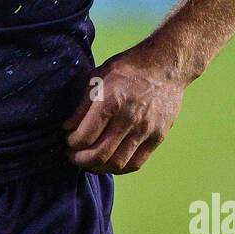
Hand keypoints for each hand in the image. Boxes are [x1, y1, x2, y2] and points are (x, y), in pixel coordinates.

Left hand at [62, 43, 187, 174]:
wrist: (166, 65)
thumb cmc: (128, 69)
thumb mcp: (98, 77)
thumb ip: (82, 105)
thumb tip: (68, 128)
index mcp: (110, 101)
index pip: (84, 136)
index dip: (71, 143)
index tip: (68, 140)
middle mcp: (128, 118)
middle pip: (99, 155)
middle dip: (80, 159)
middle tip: (73, 156)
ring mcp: (145, 129)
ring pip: (117, 163)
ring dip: (98, 167)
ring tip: (89, 162)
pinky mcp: (158, 136)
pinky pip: (136, 163)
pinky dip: (119, 168)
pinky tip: (109, 163)